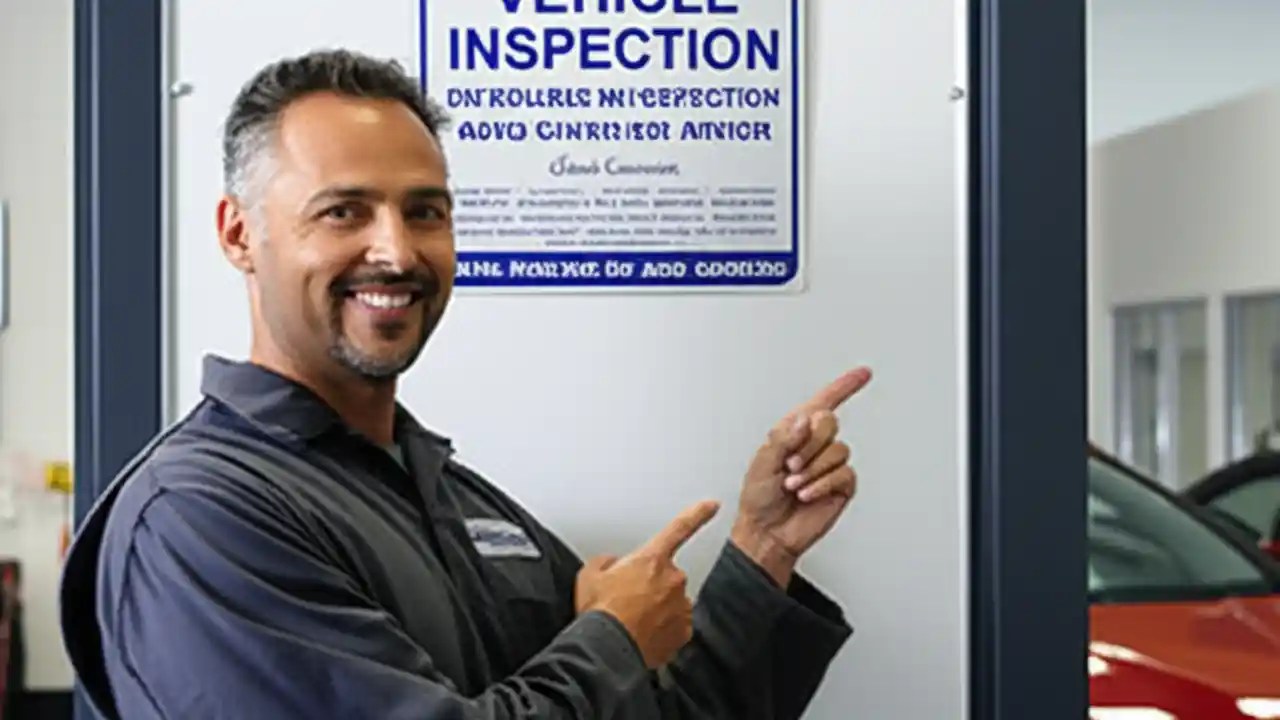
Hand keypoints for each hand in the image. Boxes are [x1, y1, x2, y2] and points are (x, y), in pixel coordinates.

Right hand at [575, 500, 719, 668]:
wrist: (607, 648)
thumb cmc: (601, 611)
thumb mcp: (590, 574)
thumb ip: (607, 561)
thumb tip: (613, 565)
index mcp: (652, 559)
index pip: (679, 529)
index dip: (698, 514)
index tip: (712, 505)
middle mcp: (673, 579)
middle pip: (667, 577)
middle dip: (651, 585)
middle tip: (628, 601)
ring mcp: (681, 607)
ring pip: (672, 603)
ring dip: (657, 609)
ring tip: (632, 621)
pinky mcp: (683, 632)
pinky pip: (675, 627)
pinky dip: (662, 630)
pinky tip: (642, 635)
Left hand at [731, 368, 871, 586]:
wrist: (766, 533)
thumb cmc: (758, 499)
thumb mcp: (761, 462)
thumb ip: (783, 438)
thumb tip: (805, 421)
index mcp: (793, 433)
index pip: (822, 404)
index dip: (843, 387)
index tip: (863, 374)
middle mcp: (813, 445)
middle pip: (829, 422)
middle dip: (809, 444)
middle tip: (790, 465)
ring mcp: (828, 465)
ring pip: (838, 450)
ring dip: (812, 469)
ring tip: (794, 485)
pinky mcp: (840, 485)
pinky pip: (844, 473)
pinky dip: (822, 484)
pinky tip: (807, 494)